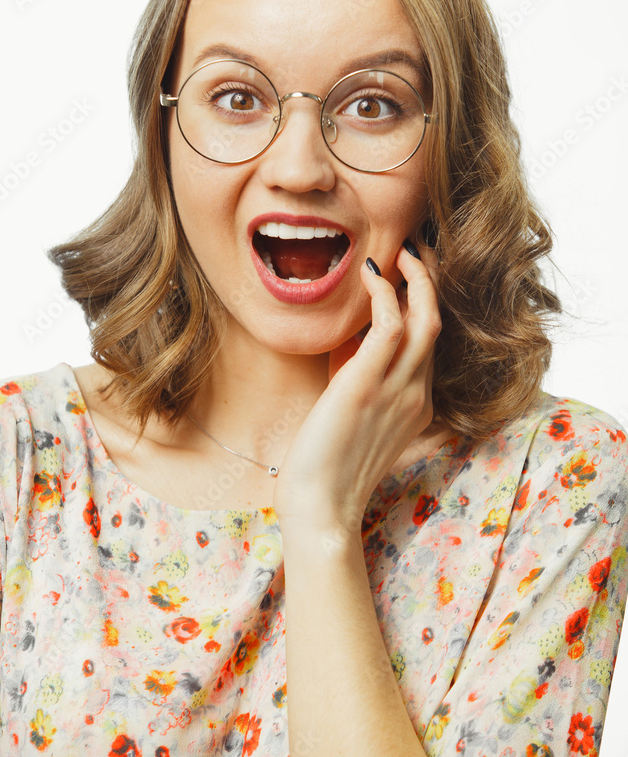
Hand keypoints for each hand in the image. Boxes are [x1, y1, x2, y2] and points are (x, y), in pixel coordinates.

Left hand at [272, 241, 441, 539]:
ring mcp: (397, 390)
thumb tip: (350, 352)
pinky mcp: (366, 385)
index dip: (424, 302)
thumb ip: (365, 388)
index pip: (430, 341)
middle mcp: (416, 394)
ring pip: (425, 319)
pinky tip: (371, 275)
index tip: (410, 273)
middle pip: (437, 322)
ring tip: (401, 251)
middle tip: (414, 249)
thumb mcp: (359, 422)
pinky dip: (386, 294)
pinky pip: (391, 326)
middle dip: (430, 281)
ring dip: (417, 279)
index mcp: (417, 404)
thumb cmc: (329, 468)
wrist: (320, 507)